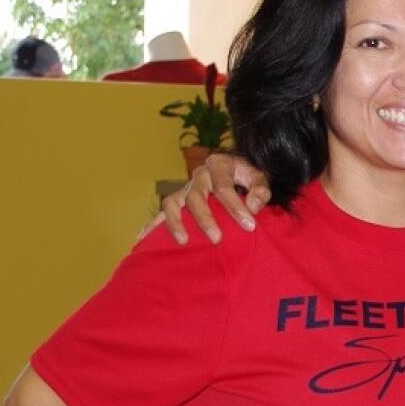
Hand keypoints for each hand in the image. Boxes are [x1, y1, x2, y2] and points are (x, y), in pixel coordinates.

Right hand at [143, 153, 269, 244]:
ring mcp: (186, 188)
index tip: (249, 226)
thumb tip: (251, 206)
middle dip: (205, 219)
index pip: (224, 187)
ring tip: (184, 241)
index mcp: (219, 164)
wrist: (237, 170)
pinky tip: (144, 238)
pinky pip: (162, 212)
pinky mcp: (178, 200)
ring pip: (173, 203)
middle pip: (196, 196)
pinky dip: (153, 224)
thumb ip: (260, 190)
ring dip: (176, 223)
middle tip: (217, 239)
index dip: (236, 207)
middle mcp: (199, 175)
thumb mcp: (260, 177)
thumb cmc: (248, 176)